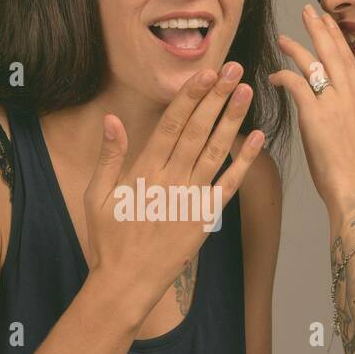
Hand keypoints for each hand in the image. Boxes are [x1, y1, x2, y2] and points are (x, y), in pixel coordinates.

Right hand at [83, 62, 265, 321]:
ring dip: (233, 120)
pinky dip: (244, 162)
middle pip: (197, 130)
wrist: (126, 283)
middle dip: (216, 98)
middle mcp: (170, 180)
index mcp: (143, 171)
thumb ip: (110, 157)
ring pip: (215, 151)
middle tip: (234, 69)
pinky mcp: (204, 218)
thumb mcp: (97, 196)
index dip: (190, 96)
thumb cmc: (108, 241)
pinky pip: (229, 186)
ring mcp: (190, 199)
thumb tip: (112, 119)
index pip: (171, 124)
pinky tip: (257, 140)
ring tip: (246, 92)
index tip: (206, 73)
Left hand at [271, 5, 354, 210]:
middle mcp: (349, 97)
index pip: (350, 62)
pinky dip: (284, 77)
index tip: (330, 22)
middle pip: (334, 55)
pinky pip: (297, 86)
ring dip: (297, 49)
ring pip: (314, 66)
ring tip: (284, 37)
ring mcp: (332, 105)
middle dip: (320, 30)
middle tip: (308, 11)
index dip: (339, 39)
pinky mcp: (314, 116)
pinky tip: (274, 75)